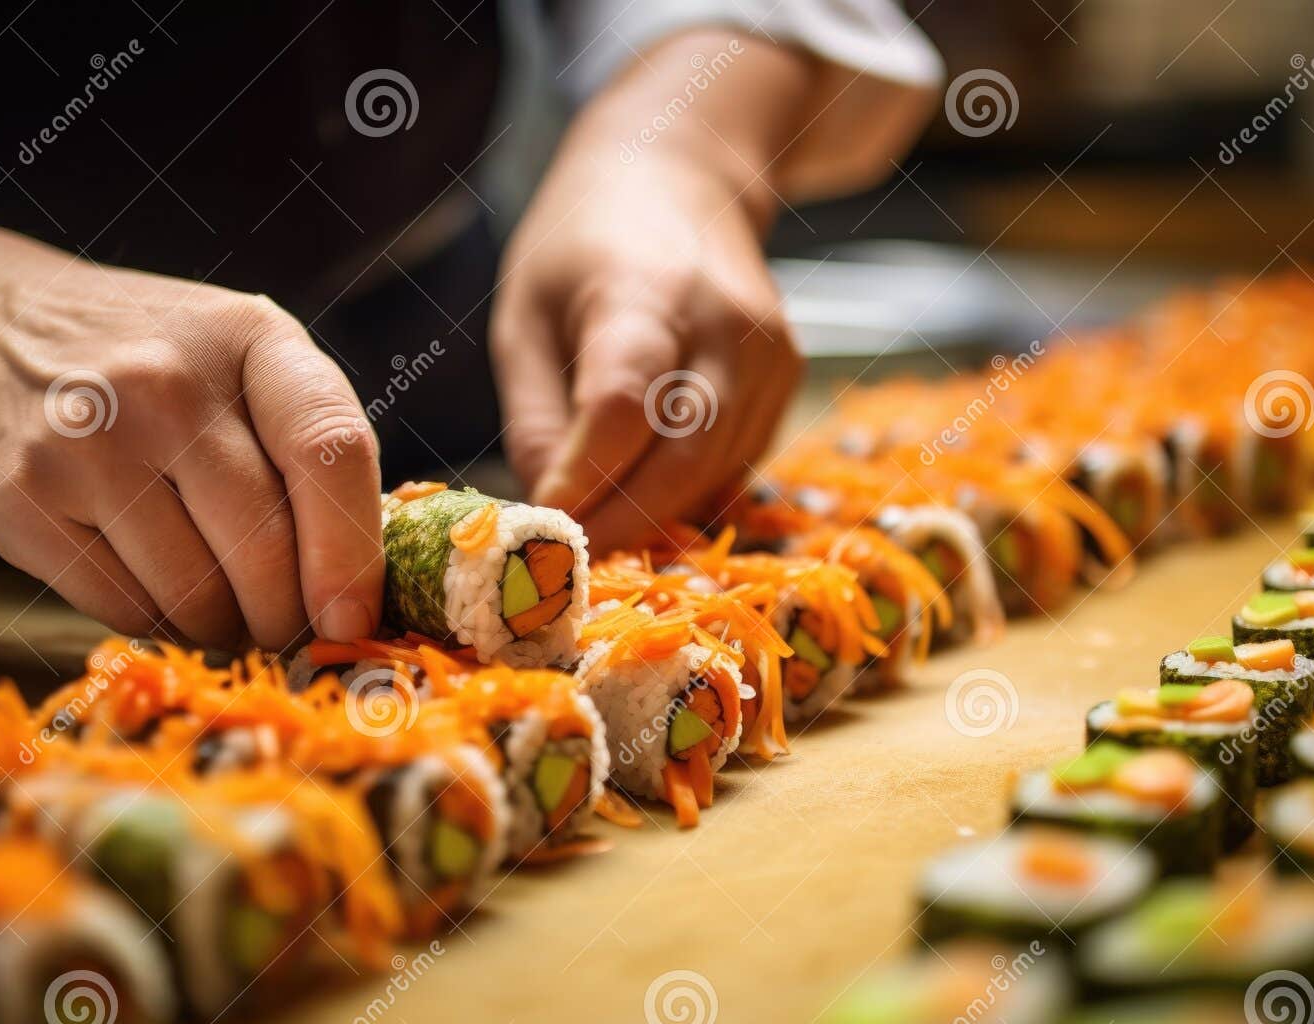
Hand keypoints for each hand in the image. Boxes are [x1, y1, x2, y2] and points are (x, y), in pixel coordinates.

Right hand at [0, 176, 381, 649]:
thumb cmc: (156, 362)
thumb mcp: (245, 360)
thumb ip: (313, 450)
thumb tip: (356, 602)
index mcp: (252, 337)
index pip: (331, 454)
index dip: (352, 556)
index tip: (351, 619)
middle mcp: (168, 383)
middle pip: (264, 551)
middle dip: (284, 614)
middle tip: (278, 620)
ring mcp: (88, 439)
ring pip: (196, 598)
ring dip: (220, 625)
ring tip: (213, 594)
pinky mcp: (25, 496)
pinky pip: (125, 610)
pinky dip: (155, 619)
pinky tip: (150, 579)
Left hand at [490, 31, 806, 550]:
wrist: (682, 174)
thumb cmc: (582, 246)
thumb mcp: (524, 313)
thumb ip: (534, 414)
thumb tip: (549, 505)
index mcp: (642, 292)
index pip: (621, 405)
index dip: (584, 477)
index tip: (543, 520)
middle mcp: (723, 322)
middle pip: (678, 455)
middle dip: (620, 520)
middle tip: (566, 559)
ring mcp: (768, 350)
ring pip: (713, 470)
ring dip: (654, 516)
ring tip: (596, 534)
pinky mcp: (789, 374)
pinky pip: (737, 459)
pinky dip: (691, 491)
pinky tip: (646, 494)